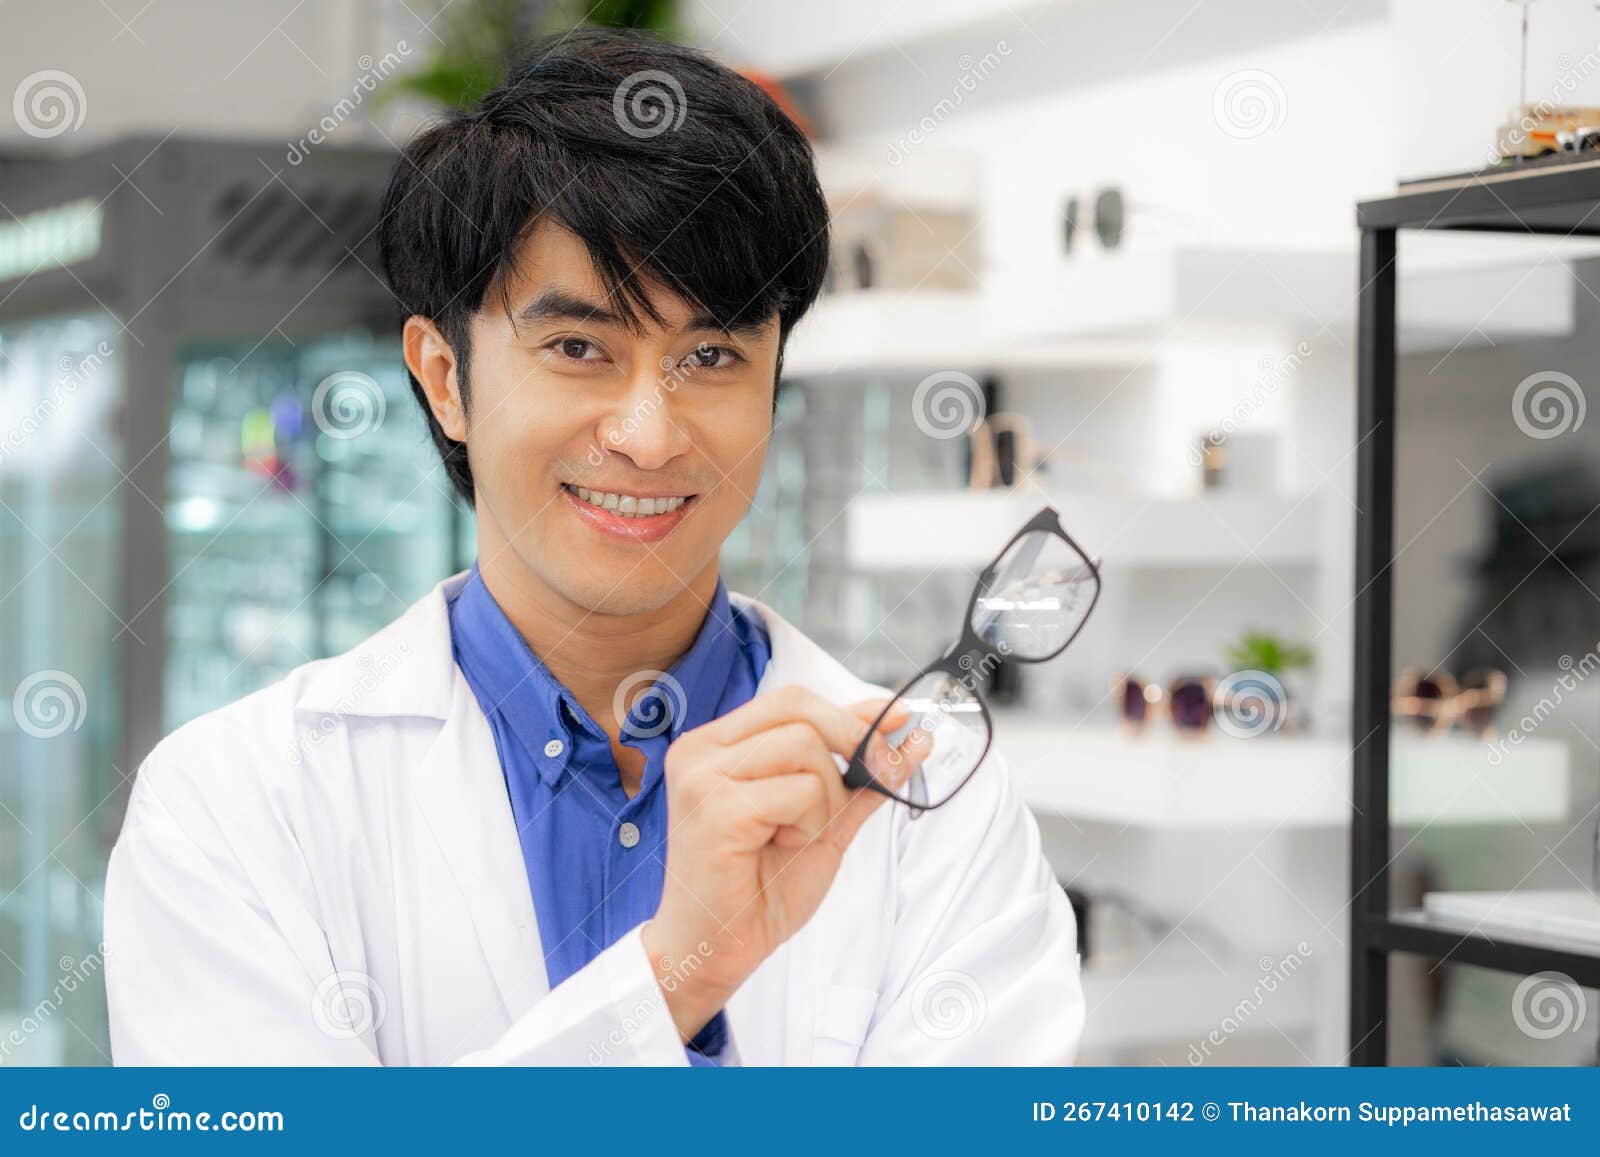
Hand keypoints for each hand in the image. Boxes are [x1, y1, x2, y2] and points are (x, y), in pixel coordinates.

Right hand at [640, 685, 922, 1040]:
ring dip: (826, 798)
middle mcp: (700, 750)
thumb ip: (857, 774)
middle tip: (872, 780)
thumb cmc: (758, 889)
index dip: (850, 711)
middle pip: (800, 710)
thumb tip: (907, 730)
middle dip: (852, 742)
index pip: (791, 700)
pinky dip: (811, 822)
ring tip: (797, 836)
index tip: (899, 722)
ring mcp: (703, 776)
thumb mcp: (820, 820)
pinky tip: (783, 848)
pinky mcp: (717, 809)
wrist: (716, 950)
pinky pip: (800, 790)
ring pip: (806, 749)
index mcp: (716, 745)